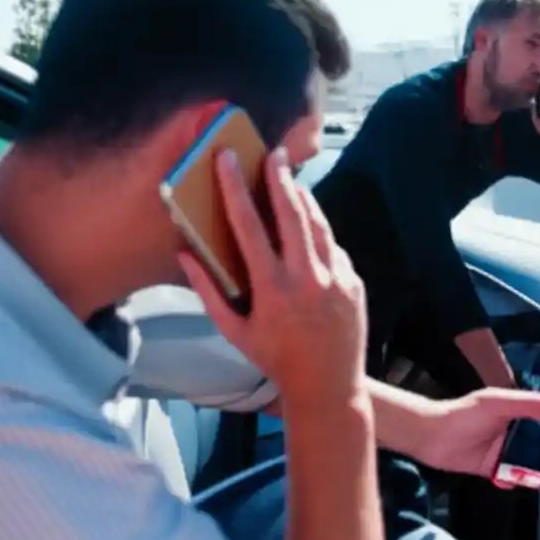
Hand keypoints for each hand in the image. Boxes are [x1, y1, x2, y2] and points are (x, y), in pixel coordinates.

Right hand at [179, 147, 366, 407]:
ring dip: (305, 201)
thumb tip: (184, 254)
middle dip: (280, 180)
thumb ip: (208, 291)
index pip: (250, 226)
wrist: (329, 385)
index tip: (228, 160)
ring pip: (320, 226)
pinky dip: (320, 234)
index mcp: (273, 289)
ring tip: (291, 181)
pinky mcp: (354, 283)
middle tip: (273, 154)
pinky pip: (334, 249)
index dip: (236, 189)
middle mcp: (307, 279)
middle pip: (293, 215)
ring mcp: (336, 279)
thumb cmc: (275, 360)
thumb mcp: (235, 331)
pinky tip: (309, 226)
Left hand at [413, 388, 539, 478]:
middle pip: (537, 441)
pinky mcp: (490, 468)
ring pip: (525, 461)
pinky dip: (514, 480)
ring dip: (533, 468)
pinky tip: (514, 479)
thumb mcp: (499, 403)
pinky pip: (508, 476)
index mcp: (515, 410)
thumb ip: (530, 405)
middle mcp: (511, 430)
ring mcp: (501, 450)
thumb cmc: (465, 415)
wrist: (431, 436)